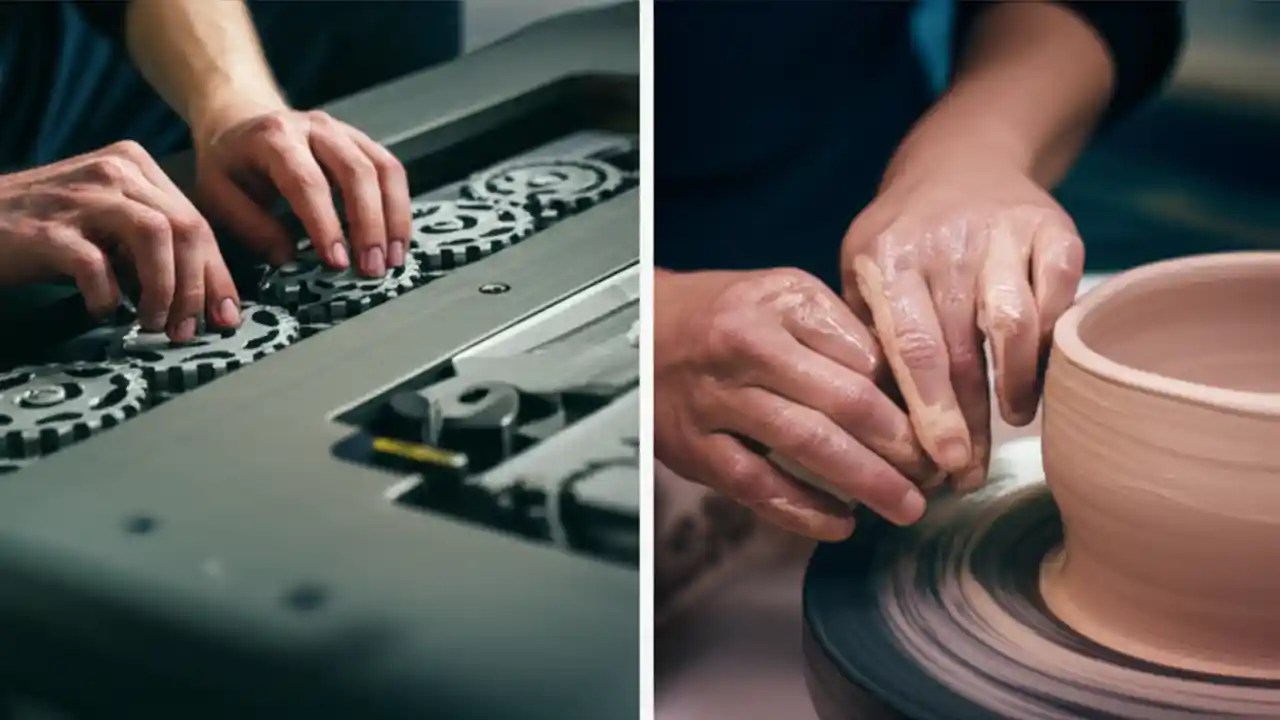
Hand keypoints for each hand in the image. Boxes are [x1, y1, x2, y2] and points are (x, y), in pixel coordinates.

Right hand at [0, 141, 238, 340]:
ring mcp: (81, 196)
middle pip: (186, 227)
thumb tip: (205, 299)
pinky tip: (103, 311)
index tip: (226, 316)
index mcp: (135, 166)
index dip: (218, 275)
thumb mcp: (109, 224)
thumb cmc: (46, 231)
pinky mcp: (48, 229)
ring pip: (156, 236)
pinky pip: (97, 264)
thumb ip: (154, 245)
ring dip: (163, 290)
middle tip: (187, 329)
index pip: (196, 221)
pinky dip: (108, 296)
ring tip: (151, 322)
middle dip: (197, 287)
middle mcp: (114, 171)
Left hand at [192, 102, 411, 276]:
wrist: (242, 123)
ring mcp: (344, 131)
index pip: (308, 182)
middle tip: (371, 268)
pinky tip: (397, 239)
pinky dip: (400, 207)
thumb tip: (287, 257)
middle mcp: (315, 128)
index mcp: (274, 138)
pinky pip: (392, 171)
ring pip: (384, 170)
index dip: (326, 224)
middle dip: (370, 225)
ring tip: (392, 258)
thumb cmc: (231, 162)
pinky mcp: (362, 142)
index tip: (337, 262)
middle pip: (357, 172)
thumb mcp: (217, 193)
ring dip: (394, 218)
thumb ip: (249, 226)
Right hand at [654, 268, 939, 540]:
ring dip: (866, 482)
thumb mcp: (783, 295)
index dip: (911, 397)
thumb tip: (907, 392)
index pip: (865, 356)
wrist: (641, 328)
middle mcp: (747, 346)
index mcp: (782, 302)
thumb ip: (840, 335)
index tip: (940, 427)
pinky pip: (758, 485)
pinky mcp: (693, 447)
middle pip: (845, 402)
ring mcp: (717, 399)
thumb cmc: (725, 314)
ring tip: (906, 506)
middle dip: (901, 445)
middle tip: (936, 474)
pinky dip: (804, 510)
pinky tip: (840, 524)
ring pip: (807, 445)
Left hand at [840, 156, 1083, 490]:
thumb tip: (874, 429)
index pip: (911, 347)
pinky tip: (1042, 377)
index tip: (938, 465)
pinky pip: (1060, 297)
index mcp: (888, 258)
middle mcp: (944, 242)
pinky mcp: (1053, 229)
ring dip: (1014, 386)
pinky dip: (1052, 344)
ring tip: (1010, 425)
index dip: (929, 411)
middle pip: (961, 348)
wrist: (960, 160)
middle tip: (968, 474)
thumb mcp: (863, 275)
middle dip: (967, 421)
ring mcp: (1001, 233)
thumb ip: (867, 339)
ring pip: (1014, 325)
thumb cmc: (902, 241)